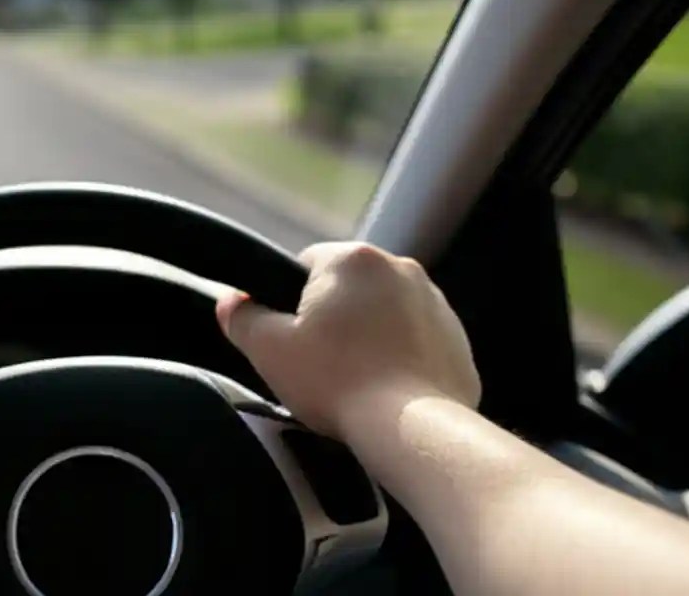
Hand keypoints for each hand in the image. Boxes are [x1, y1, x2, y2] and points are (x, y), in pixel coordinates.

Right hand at [216, 242, 477, 439]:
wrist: (413, 430)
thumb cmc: (336, 382)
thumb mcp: (269, 351)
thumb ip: (242, 318)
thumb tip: (229, 301)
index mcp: (352, 259)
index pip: (306, 264)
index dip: (290, 302)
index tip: (292, 339)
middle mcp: (400, 267)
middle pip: (348, 287)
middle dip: (333, 318)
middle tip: (320, 363)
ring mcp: (436, 302)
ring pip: (384, 312)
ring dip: (368, 335)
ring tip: (355, 381)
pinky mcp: (458, 339)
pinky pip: (417, 339)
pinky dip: (401, 357)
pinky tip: (387, 391)